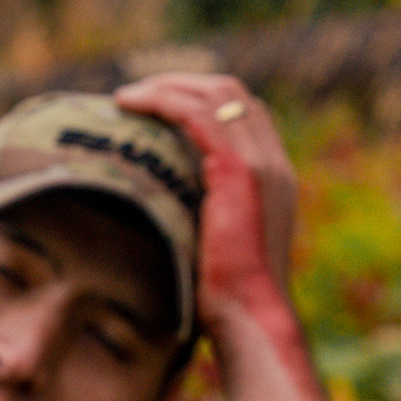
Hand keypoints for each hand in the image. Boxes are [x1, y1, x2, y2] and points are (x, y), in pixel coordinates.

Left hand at [114, 72, 296, 329]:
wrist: (250, 317)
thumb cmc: (228, 299)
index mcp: (275, 177)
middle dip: (181, 83)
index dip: (199, 99)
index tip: (156, 109)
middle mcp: (274, 161)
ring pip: (215, 93)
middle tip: (136, 95)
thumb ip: (204, 217)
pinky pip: (198, 114)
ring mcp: (260, 163)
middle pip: (231, 92)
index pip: (243, 113)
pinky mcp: (239, 170)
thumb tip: (163, 213)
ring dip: (166, 86)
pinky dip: (163, 100)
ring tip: (125, 97)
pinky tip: (130, 104)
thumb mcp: (217, 246)